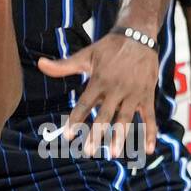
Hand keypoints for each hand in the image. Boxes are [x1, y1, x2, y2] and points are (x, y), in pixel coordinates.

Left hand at [36, 33, 158, 157]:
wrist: (138, 36)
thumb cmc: (109, 48)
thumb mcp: (86, 55)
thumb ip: (63, 65)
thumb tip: (39, 63)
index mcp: (99, 80)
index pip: (84, 103)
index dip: (76, 119)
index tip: (68, 136)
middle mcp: (116, 88)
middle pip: (105, 115)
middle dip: (96, 134)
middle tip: (88, 152)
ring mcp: (133, 93)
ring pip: (126, 118)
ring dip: (120, 137)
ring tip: (113, 154)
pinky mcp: (147, 96)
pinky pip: (150, 117)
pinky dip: (151, 133)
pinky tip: (148, 149)